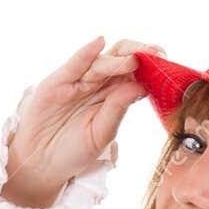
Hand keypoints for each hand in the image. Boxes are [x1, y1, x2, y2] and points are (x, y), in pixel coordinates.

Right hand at [0, 35, 165, 208]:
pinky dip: (85, 54)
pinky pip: (73, 65)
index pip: (134, 73)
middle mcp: (96, 83)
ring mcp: (76, 81)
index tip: (166, 62)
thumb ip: (118, 109)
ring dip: (118, 58)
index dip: (150, 65)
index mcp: (112, 95)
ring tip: (134, 60)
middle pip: (120, 59)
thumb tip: (141, 87)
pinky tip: (98, 44)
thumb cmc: (73, 151)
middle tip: (156, 53)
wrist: (41, 164)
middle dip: (139, 53)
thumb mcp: (102, 133)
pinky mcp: (56, 83)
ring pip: (100, 62)